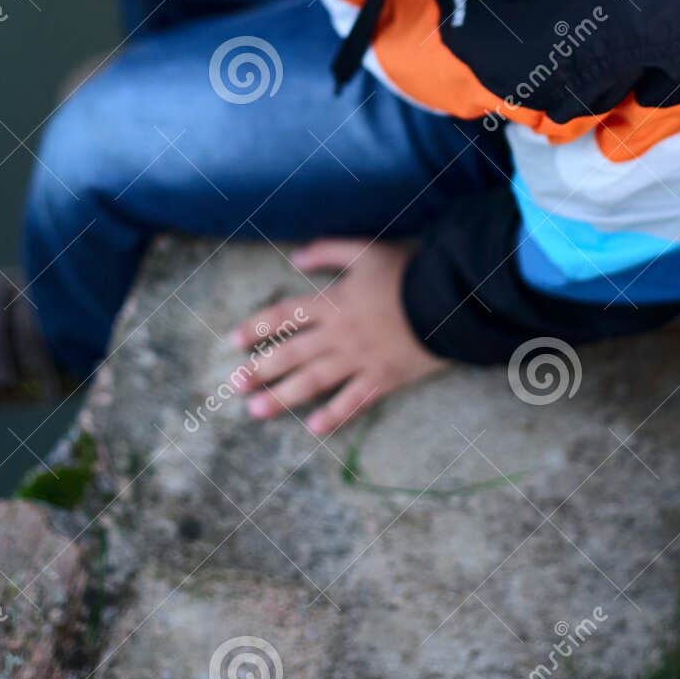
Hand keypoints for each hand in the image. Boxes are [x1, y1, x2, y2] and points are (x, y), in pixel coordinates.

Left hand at [228, 238, 446, 435]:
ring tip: (256, 411)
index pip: (284, 315)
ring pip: (314, 381)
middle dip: (260, 369)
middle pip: (291, 353)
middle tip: (234, 385)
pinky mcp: (383, 378)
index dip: (256, 326)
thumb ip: (329, 251)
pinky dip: (334, 415)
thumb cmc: (408, 271)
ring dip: (283, 397)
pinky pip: (354, 401)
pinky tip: (314, 428)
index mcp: (333, 302)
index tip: (231, 340)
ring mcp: (360, 360)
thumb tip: (295, 258)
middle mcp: (340, 334)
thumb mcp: (366, 250)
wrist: (448, 299)